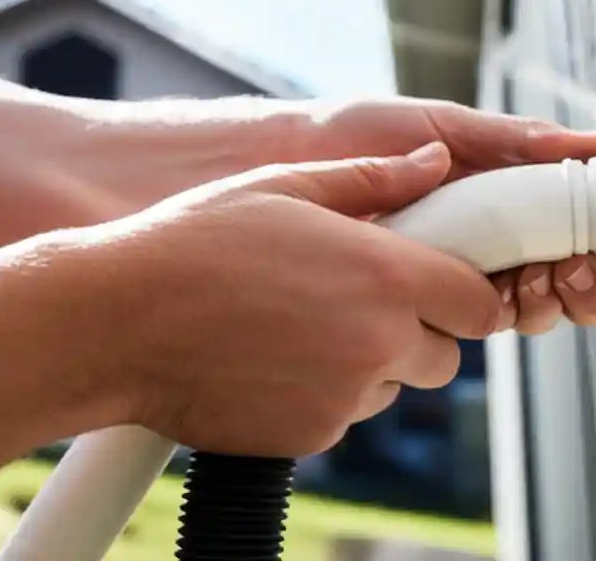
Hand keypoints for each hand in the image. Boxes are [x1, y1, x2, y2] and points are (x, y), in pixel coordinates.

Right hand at [39, 142, 501, 456]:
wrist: (116, 323)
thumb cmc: (193, 242)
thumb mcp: (285, 185)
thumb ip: (374, 177)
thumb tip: (436, 160)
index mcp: (385, 275)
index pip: (479, 303)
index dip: (464, 291)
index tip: (435, 281)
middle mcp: (377, 342)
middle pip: (446, 354)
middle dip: (418, 330)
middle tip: (356, 298)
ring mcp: (344, 397)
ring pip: (393, 385)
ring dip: (369, 362)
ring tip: (299, 322)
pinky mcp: (311, 435)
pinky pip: (343, 414)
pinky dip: (323, 393)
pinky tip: (271, 356)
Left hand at [303, 99, 595, 331]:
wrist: (287, 163)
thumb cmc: (358, 135)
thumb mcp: (446, 125)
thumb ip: (519, 141)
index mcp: (509, 194)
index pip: (587, 228)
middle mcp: (494, 238)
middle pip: (574, 279)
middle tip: (592, 271)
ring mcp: (465, 271)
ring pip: (539, 305)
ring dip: (559, 298)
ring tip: (549, 274)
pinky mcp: (429, 297)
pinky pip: (486, 318)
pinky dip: (512, 310)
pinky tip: (509, 293)